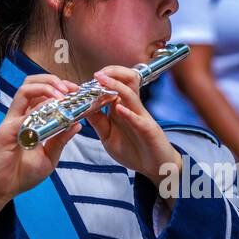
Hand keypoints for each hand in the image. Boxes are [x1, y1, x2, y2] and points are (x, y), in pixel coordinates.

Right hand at [0, 74, 82, 224]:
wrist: (3, 189)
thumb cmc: (23, 173)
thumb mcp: (49, 156)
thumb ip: (61, 140)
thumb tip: (77, 124)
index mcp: (29, 119)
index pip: (41, 93)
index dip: (59, 87)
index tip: (75, 92)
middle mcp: (19, 116)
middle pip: (30, 84)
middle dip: (52, 81)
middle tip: (69, 89)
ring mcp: (11, 122)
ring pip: (24, 92)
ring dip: (45, 89)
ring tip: (61, 97)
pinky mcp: (4, 133)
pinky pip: (21, 117)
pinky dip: (37, 113)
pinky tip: (51, 116)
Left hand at [86, 65, 181, 185]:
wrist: (155, 166)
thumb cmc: (133, 150)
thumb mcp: (108, 136)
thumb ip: (97, 122)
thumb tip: (82, 108)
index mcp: (122, 107)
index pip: (113, 85)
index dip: (99, 80)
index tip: (83, 81)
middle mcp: (132, 108)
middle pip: (127, 80)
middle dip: (112, 72)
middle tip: (97, 74)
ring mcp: (141, 117)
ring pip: (131, 94)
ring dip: (116, 86)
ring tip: (102, 80)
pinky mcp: (148, 130)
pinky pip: (138, 119)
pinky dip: (128, 113)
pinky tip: (119, 110)